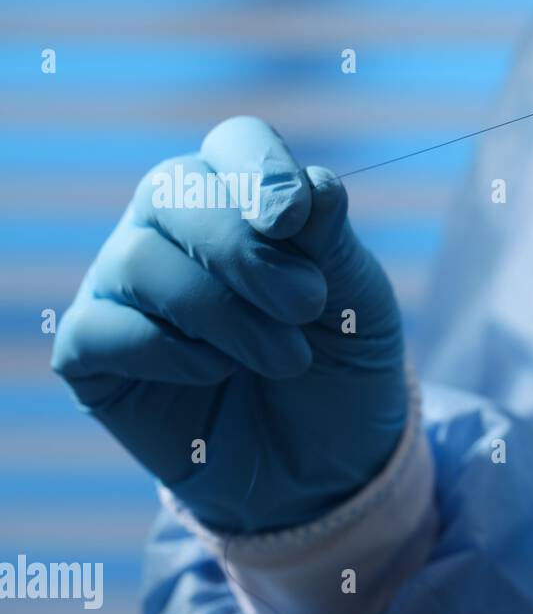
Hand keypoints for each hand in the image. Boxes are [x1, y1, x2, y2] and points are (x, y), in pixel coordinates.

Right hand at [52, 117, 407, 533]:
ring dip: (225, 314)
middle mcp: (170, 230)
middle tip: (308, 307)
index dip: (260, 171)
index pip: (233, 145)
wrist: (325, 469)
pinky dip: (171, 354)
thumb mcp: (359, 303)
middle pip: (174, 189)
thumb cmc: (340, 370)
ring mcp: (125, 287)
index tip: (295, 219)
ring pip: (140, 260)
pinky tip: (216, 375)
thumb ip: (330, 242)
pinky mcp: (93, 353)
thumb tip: (309, 184)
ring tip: (286, 359)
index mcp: (241, 200)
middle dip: (247, 251)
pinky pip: (104, 329)